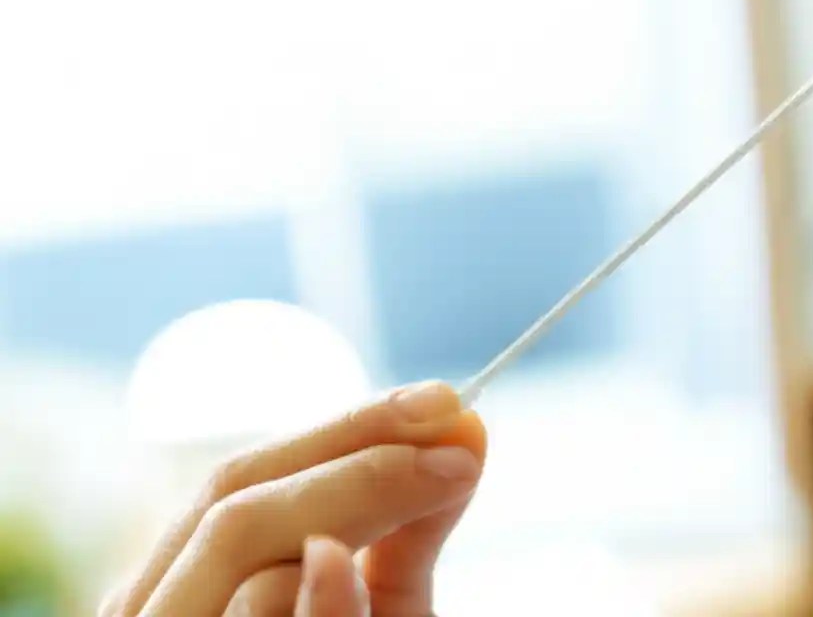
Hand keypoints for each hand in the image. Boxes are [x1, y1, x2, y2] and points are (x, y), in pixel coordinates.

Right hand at [100, 382, 486, 616]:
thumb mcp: (386, 605)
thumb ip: (407, 527)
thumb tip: (468, 433)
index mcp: (193, 571)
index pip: (250, 475)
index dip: (347, 427)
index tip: (444, 401)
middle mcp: (160, 605)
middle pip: (238, 495)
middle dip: (357, 450)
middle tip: (456, 426)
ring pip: (234, 545)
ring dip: (345, 500)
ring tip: (438, 480)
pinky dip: (303, 597)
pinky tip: (338, 560)